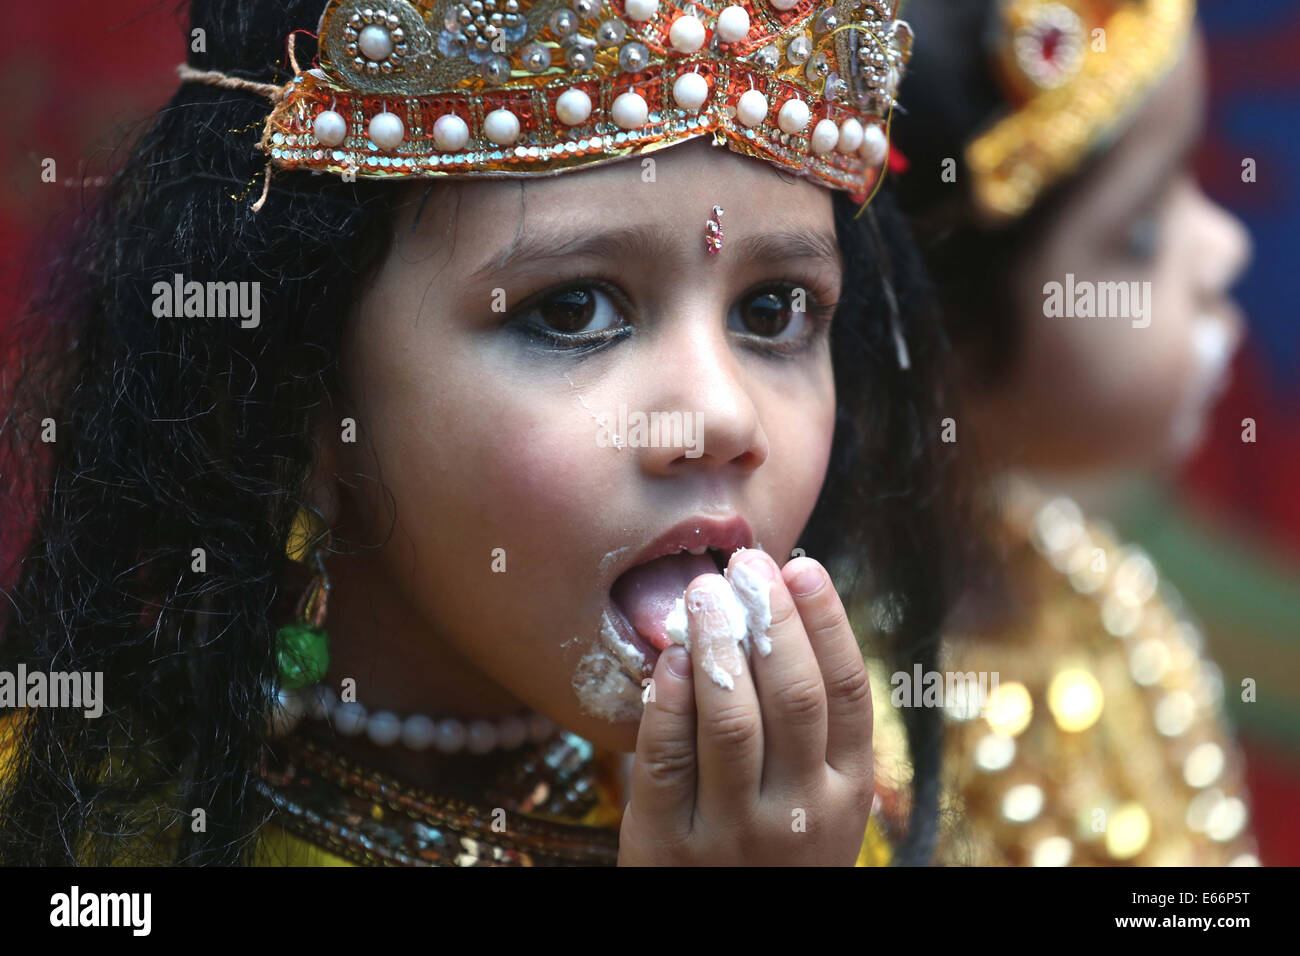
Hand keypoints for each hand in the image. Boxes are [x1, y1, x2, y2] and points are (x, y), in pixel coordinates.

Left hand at [617, 549, 873, 864]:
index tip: (803, 569)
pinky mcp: (671, 844)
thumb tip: (779, 619)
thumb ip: (806, 731)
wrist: (730, 943)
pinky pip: (668, 759)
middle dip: (772, 621)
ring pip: (732, 722)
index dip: (827, 623)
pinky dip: (667, 702)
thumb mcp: (814, 803)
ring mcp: (736, 831)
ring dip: (718, 647)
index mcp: (846, 791)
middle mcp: (800, 811)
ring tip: (704, 594)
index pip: (846, 691)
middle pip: (794, 696)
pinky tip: (668, 659)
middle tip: (747, 567)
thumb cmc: (771, 854)